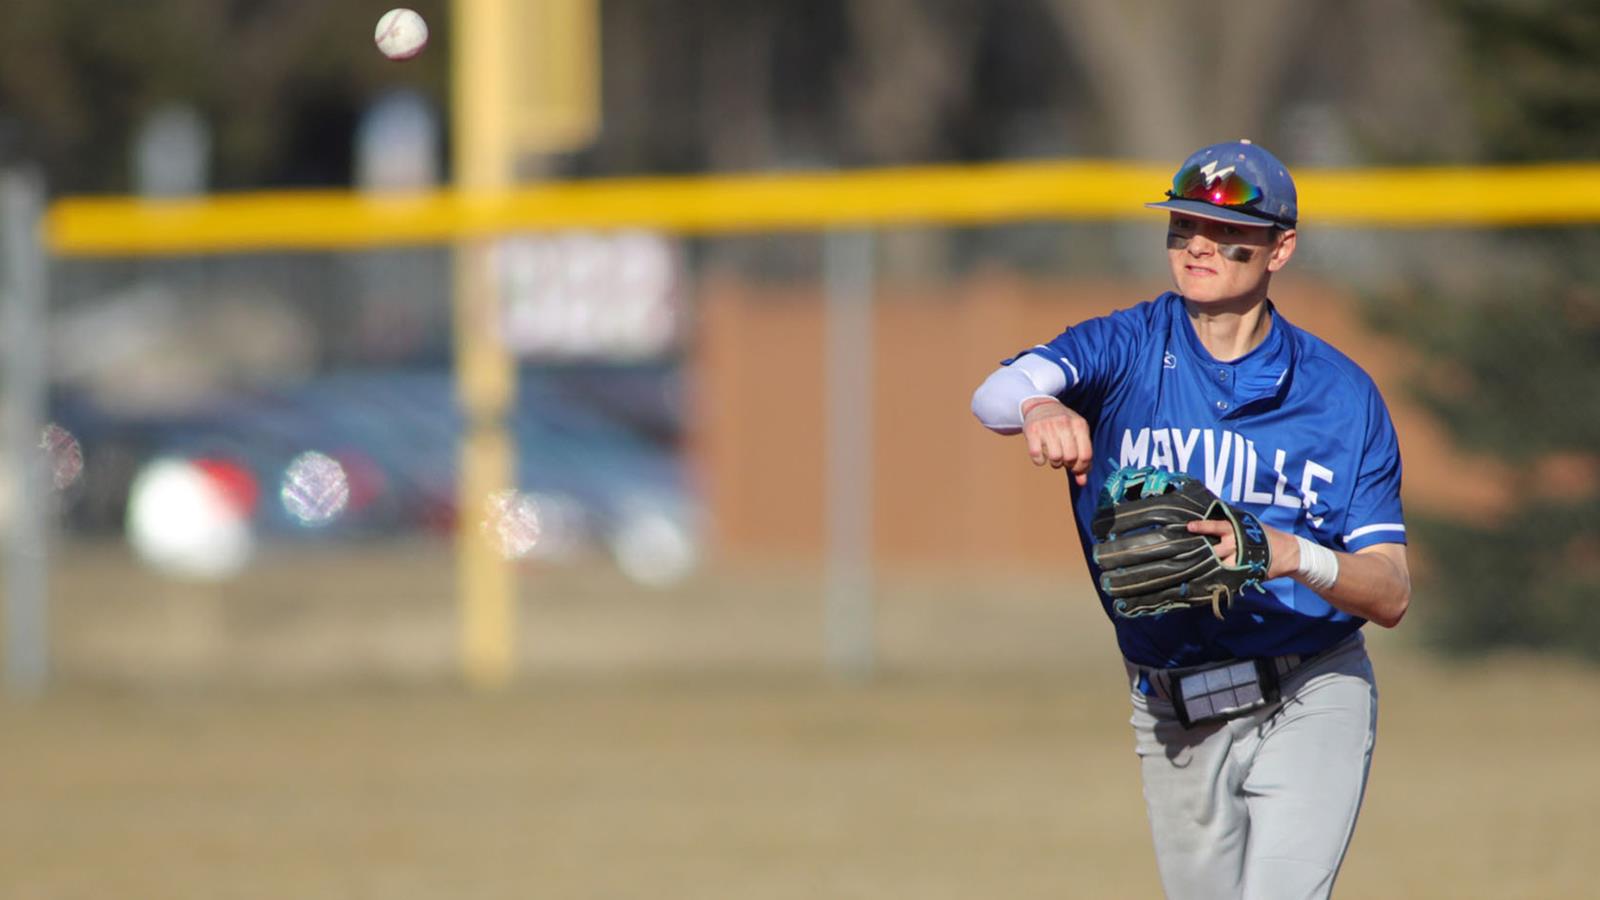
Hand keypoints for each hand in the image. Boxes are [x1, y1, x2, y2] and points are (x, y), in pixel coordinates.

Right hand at [1021, 398, 1092, 485]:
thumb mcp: (1077, 435)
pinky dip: (1040, 461)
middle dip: (1068, 464)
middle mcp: (1064, 424)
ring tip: (1054, 456)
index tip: (1076, 468)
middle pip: (1070, 458)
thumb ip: (1082, 458)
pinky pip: (1037, 456)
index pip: (1086, 455)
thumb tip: (1082, 482)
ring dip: (1054, 463)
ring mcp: (1047, 426)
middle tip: (1064, 460)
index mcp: (1079, 425)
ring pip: (1055, 458)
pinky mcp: (1032, 430)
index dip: (1082, 468)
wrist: (1041, 406)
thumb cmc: (1063, 425)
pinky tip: (1041, 455)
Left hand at [1185, 518, 1299, 577]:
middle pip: (1213, 549)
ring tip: (1191, 567)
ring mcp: (1238, 560)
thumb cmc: (1263, 535)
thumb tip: (1212, 519)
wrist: (1286, 552)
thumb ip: (1231, 524)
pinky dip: (1217, 577)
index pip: (1216, 526)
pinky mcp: (1243, 572)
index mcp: (1235, 530)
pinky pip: (1227, 576)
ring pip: (1218, 564)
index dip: (1202, 527)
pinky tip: (1206, 580)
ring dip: (1207, 565)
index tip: (1189, 527)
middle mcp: (1235, 544)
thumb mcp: (1248, 524)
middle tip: (1185, 551)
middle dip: (1202, 550)